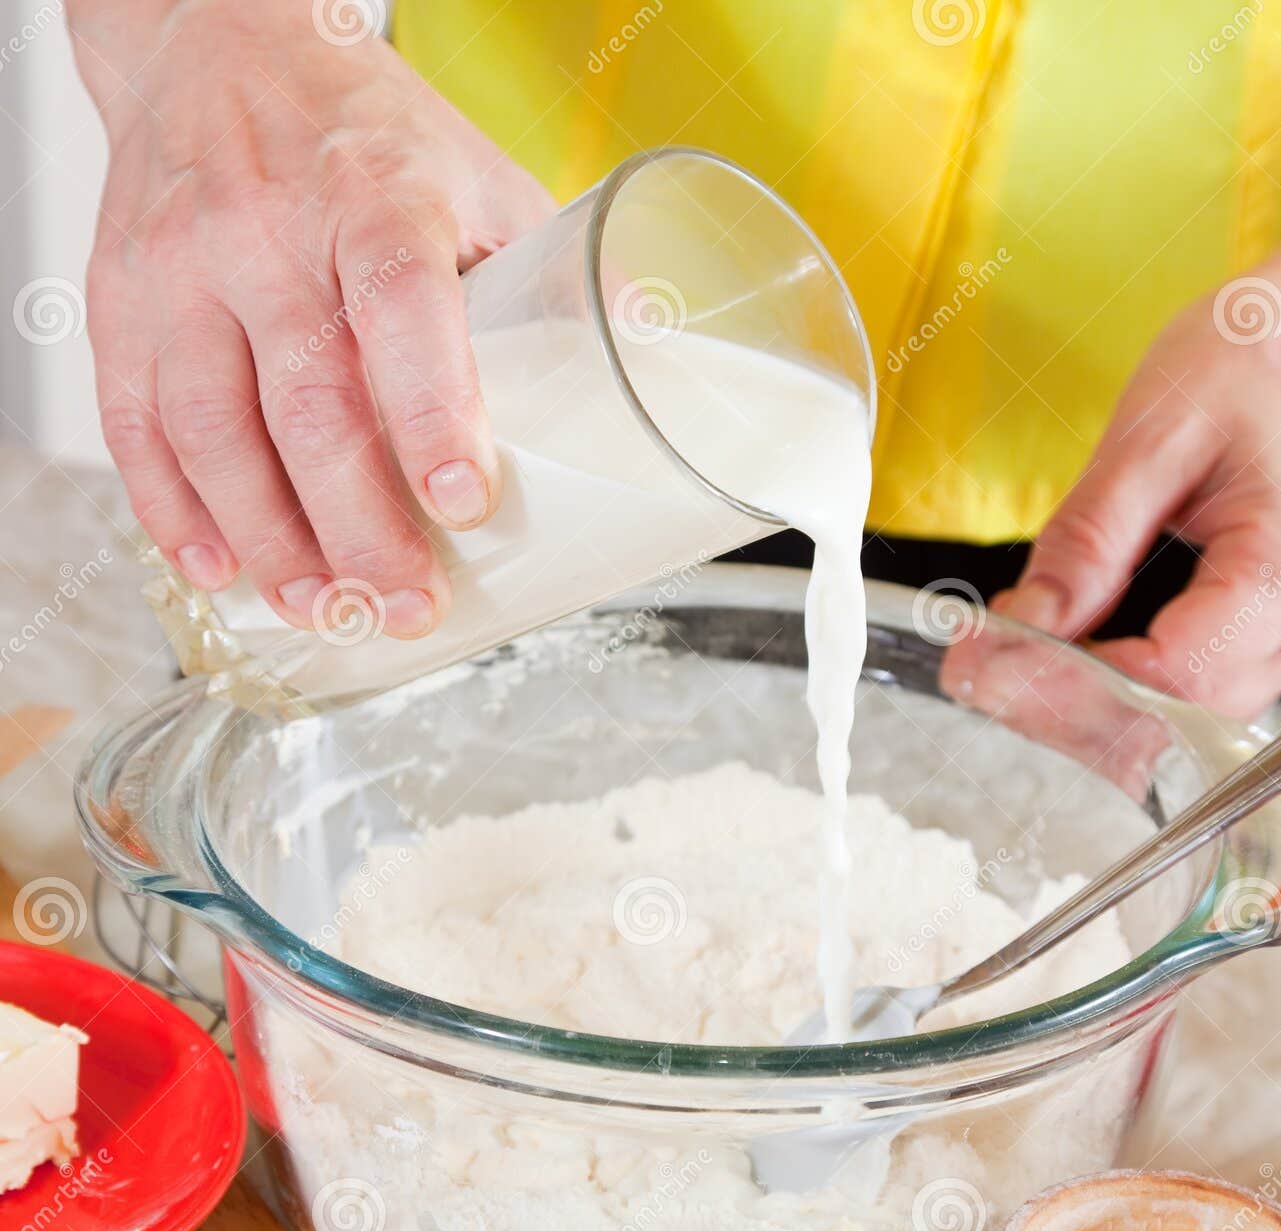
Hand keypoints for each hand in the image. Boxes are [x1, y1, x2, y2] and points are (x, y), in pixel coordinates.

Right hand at [73, 0, 553, 634]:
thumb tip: (643, 367)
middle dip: (359, 526)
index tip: (464, 504)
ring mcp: (184, 267)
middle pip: (309, 401)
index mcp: (377, 196)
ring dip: (270, 540)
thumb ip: (545, 275)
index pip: (401, 306)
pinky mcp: (123, 299)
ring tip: (322, 609)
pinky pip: (137, 421)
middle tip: (405, 603)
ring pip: (214, 429)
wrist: (217, 45)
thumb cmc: (366, 135)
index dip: (431, 413)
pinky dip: (174, 508)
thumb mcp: (478, 177)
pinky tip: (219, 566)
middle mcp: (269, 231)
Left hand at [995, 273, 1280, 715]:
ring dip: (1085, 707)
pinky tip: (1064, 655)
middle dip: (1061, 707)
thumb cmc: (1255, 364)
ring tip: (1005, 660)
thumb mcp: (1150, 435)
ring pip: (1180, 725)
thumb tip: (1018, 627)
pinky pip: (1194, 698)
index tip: (982, 666)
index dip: (1065, 685)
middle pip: (1172, 719)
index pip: (1168, 676)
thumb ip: (1085, 543)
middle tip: (971, 670)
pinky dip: (1122, 689)